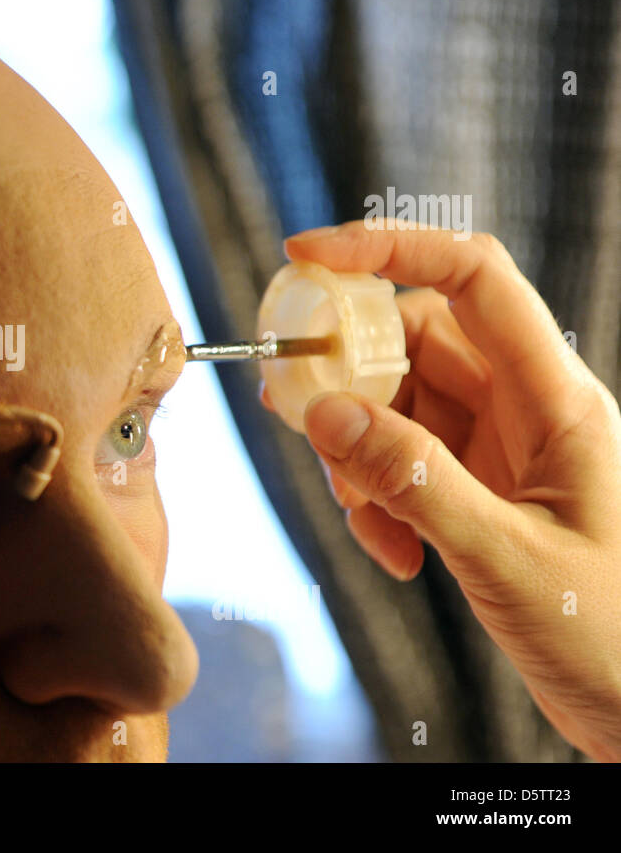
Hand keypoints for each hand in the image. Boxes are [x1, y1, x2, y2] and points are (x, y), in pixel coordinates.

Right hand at [259, 220, 620, 761]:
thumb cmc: (613, 634)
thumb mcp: (506, 556)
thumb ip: (414, 481)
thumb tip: (324, 413)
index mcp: (558, 398)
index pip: (472, 278)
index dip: (390, 251)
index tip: (307, 259)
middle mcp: (527, 408)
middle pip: (414, 342)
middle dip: (350, 379)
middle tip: (297, 415)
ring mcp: (498, 449)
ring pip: (395, 407)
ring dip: (359, 460)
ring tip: (373, 527)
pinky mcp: (474, 489)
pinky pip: (399, 464)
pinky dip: (375, 502)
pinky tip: (397, 557)